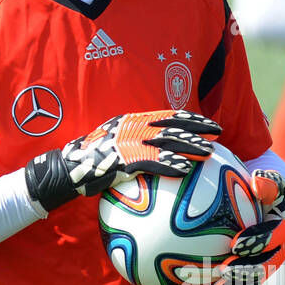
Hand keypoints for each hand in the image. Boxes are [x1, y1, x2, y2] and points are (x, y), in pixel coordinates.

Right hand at [24, 110, 221, 211]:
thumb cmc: (91, 162)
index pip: (166, 114)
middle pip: (170, 124)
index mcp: (131, 120)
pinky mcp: (120, 159)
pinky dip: (169, 164)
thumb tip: (161, 155)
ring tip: (208, 152)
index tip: (209, 124)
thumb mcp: (114, 146)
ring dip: (188, 145)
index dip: (190, 118)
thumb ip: (137, 145)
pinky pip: (150, 161)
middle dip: (196, 128)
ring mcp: (125, 141)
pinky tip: (185, 170)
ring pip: (164, 140)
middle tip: (218, 133)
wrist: (65, 170)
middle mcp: (130, 126)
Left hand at [209, 169, 284, 284]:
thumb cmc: (258, 186)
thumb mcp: (266, 180)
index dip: (259, 241)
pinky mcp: (252, 272)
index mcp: (283, 228)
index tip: (236, 244)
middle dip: (246, 272)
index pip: (275, 236)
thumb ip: (267, 181)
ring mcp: (266, 263)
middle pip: (266, 265)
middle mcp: (278, 249)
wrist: (258, 198)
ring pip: (254, 280)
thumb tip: (258, 181)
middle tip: (224, 272)